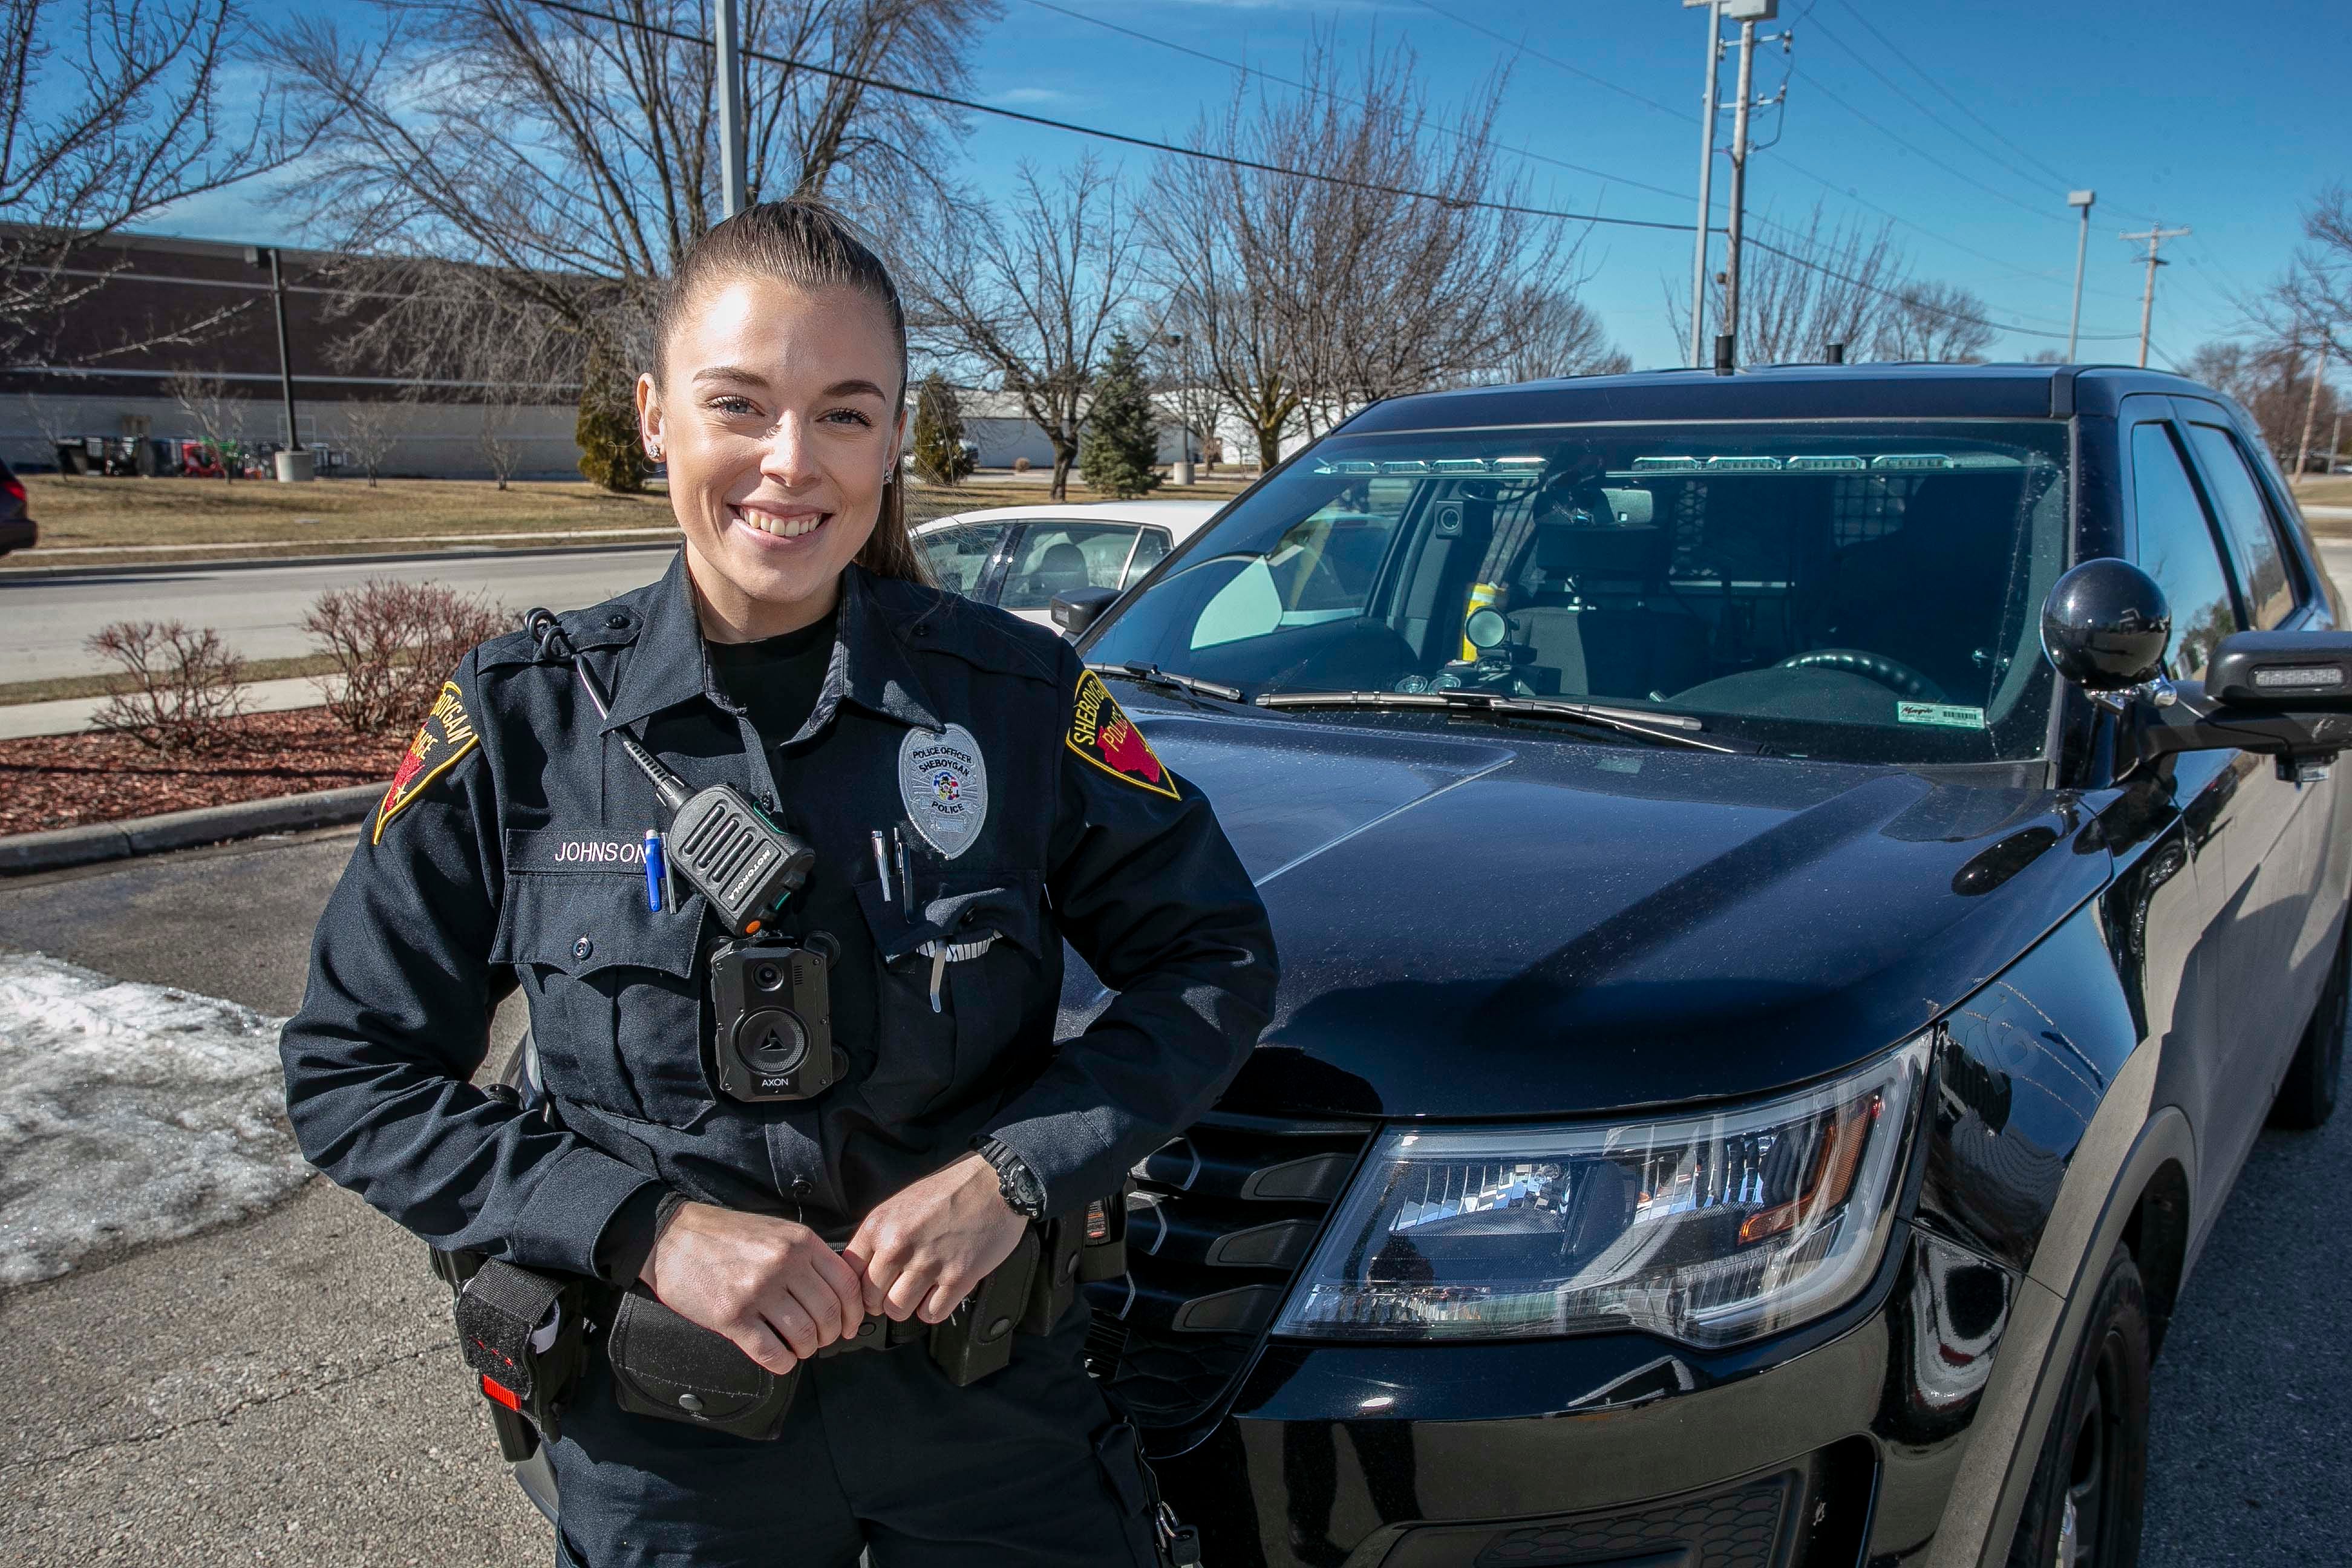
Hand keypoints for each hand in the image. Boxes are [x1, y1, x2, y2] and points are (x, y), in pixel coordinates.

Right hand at [639, 1203, 865, 1375]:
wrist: (672, 1236)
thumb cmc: (725, 1235)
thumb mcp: (776, 1231)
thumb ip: (806, 1255)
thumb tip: (836, 1291)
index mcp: (799, 1242)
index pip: (845, 1284)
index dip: (854, 1313)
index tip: (850, 1327)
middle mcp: (783, 1264)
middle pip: (828, 1313)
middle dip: (831, 1335)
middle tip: (822, 1341)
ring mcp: (757, 1291)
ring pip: (804, 1335)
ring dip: (806, 1350)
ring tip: (799, 1349)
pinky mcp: (731, 1316)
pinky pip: (771, 1352)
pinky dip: (783, 1362)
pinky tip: (779, 1358)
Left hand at [843, 1153, 1029, 1324]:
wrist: (994, 1182)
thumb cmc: (949, 1191)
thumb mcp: (900, 1205)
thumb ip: (879, 1237)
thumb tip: (864, 1273)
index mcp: (879, 1225)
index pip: (849, 1275)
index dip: (860, 1286)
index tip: (873, 1287)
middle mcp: (898, 1245)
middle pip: (871, 1299)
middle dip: (884, 1299)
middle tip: (901, 1289)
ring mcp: (928, 1263)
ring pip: (897, 1311)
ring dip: (909, 1306)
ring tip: (922, 1290)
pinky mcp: (958, 1277)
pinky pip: (931, 1315)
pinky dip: (935, 1309)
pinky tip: (942, 1292)